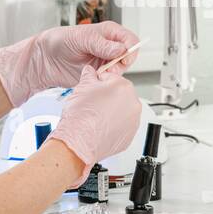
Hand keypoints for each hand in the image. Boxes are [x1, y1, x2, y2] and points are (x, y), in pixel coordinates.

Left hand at [0, 21, 139, 108]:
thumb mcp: (81, 38)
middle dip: (123, 64)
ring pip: (121, 70)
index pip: (131, 40)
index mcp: (109, 33)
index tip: (124, 58)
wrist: (46, 59)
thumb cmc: (60, 41)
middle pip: (129, 57)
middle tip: (110, 69)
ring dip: (113, 74)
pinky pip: (109, 80)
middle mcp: (110, 47)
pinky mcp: (99, 75)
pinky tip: (95, 78)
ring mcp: (105, 62)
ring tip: (100, 74)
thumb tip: (121, 49)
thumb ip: (102, 44)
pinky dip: (105, 81)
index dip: (131, 49)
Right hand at [47, 65, 141, 187]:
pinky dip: (113, 127)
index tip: (92, 89)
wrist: (79, 141)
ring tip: (95, 117)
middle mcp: (133, 104)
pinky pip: (121, 127)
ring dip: (111, 112)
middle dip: (107, 97)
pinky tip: (100, 127)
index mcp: (124, 87)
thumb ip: (89, 75)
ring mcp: (133, 122)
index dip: (98, 83)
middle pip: (119, 95)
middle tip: (93, 104)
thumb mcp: (82, 86)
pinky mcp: (129, 137)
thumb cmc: (81, 116)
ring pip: (122, 112)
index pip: (111, 78)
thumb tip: (90, 72)